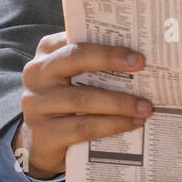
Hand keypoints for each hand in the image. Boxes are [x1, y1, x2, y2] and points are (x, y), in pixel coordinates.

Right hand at [12, 32, 152, 178]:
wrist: (40, 143)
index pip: (76, 38)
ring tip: (145, 106)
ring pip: (83, 98)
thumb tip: (137, 57)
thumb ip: (93, 64)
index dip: (107, 43)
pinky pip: (83, 127)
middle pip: (75, 58)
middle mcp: (36, 73)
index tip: (136, 50)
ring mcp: (35, 104)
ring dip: (119, 102)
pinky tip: (131, 124)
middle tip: (141, 64)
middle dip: (110, 59)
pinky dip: (111, 125)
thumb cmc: (66, 100)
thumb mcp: (73, 77)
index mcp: (47, 51)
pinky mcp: (42, 133)